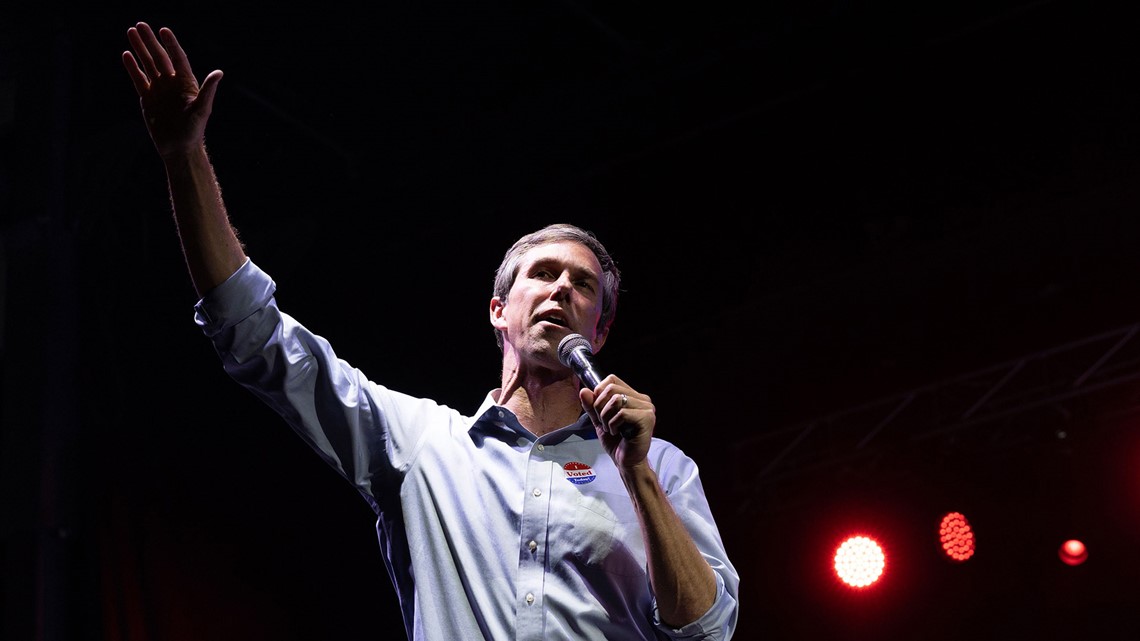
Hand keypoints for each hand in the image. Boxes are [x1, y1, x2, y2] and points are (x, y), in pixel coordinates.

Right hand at [122, 22, 222, 157]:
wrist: (179, 148)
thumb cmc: (194, 130)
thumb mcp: (202, 109)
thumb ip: (208, 90)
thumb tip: (218, 73)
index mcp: (186, 83)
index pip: (177, 58)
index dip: (171, 44)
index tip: (164, 30)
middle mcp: (172, 83)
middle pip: (159, 57)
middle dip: (150, 41)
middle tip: (140, 25)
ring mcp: (159, 89)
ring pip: (147, 65)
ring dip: (140, 49)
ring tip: (131, 32)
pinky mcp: (147, 98)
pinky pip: (139, 79)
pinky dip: (132, 67)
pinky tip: (126, 54)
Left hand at [579, 375, 654, 467]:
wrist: (627, 461)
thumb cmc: (616, 441)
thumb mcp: (599, 420)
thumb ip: (591, 406)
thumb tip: (584, 391)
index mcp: (633, 396)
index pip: (612, 380)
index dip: (599, 393)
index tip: (598, 410)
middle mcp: (643, 399)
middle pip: (612, 389)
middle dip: (600, 407)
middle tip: (604, 422)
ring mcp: (647, 408)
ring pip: (616, 400)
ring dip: (606, 417)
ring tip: (611, 429)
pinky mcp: (647, 418)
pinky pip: (622, 413)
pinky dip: (613, 424)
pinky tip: (617, 432)